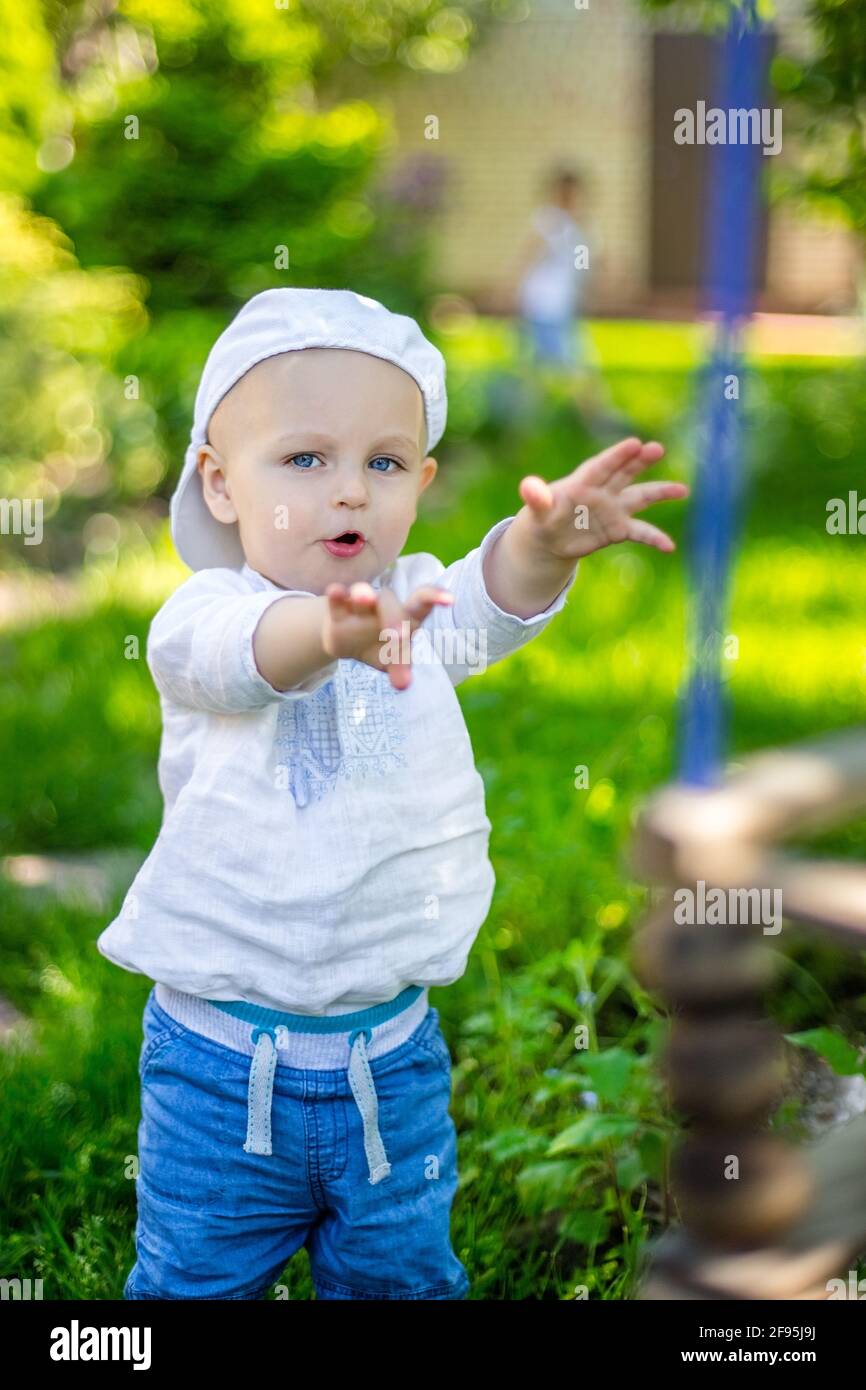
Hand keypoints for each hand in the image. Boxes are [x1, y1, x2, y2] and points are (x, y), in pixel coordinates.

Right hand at [322, 581, 454, 690]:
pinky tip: (335, 590)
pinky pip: (337, 600)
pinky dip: (337, 594)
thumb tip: (402, 685)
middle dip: (394, 618)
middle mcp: (384, 605)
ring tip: (363, 597)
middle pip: (390, 604)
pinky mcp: (337, 611)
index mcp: (406, 615)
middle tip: (398, 637)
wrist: (349, 644)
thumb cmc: (382, 649)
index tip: (450, 599)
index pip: (422, 601)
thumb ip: (400, 669)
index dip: (435, 597)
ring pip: (362, 593)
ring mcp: (360, 605)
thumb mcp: (393, 660)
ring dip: (363, 593)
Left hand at [516, 436, 688, 561]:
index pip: (602, 465)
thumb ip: (536, 497)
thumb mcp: (537, 509)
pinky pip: (640, 532)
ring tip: (683, 490)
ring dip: (661, 492)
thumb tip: (527, 488)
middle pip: (624, 473)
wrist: (551, 538)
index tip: (634, 443)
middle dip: (640, 461)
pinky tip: (670, 546)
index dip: (617, 455)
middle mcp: (603, 491)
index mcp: (583, 481)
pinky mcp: (619, 529)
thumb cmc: (544, 515)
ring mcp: (614, 509)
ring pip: (641, 497)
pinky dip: (655, 538)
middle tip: (657, 449)